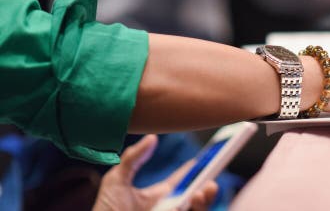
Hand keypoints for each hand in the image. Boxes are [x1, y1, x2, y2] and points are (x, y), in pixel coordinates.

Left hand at [92, 135, 217, 210]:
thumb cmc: (105, 210)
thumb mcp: (117, 181)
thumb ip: (133, 158)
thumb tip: (152, 138)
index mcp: (161, 195)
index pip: (185, 180)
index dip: (199, 169)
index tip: (212, 156)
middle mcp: (169, 208)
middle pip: (196, 197)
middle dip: (207, 188)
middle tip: (210, 180)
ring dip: (203, 203)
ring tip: (202, 192)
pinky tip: (190, 202)